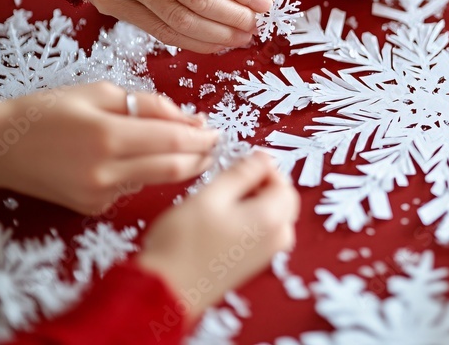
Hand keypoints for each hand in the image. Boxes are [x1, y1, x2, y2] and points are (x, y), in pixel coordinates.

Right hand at [0, 82, 217, 213]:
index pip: (174, 140)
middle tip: (212, 143)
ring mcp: (99, 193)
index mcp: (107, 134)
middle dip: (202, 156)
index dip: (203, 137)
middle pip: (175, 168)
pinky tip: (138, 161)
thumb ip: (150, 105)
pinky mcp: (93, 207)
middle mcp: (105, 170)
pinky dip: (146, 174)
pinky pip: (134, 188)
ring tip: (184, 147)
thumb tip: (192, 119)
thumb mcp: (100, 92)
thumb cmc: (49, 111)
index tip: (217, 131)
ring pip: (158, 179)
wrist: (0, 146)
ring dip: (179, 165)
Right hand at [137, 152, 298, 318]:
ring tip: (220, 201)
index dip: (264, 167)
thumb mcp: (210, 196)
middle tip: (229, 180)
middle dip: (260, 184)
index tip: (241, 162)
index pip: (284, 182)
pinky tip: (220, 222)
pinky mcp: (254, 264)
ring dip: (253, 202)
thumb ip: (242, 173)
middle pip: (282, 199)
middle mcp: (278, 239)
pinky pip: (262, 231)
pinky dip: (248, 220)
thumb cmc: (183, 245)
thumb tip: (263, 157)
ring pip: (272, 215)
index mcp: (273, 219)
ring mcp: (268, 254)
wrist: (164, 291)